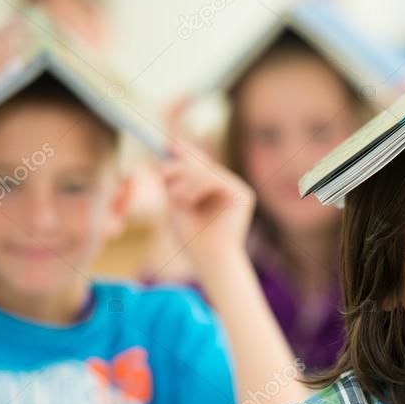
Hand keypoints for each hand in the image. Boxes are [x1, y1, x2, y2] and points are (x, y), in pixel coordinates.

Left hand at [159, 142, 254, 265]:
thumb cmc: (191, 238)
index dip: (185, 151)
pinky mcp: (243, 194)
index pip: (199, 162)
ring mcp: (237, 189)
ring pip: (208, 170)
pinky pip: (217, 179)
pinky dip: (199, 186)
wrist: (208, 258)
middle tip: (163, 174)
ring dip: (187, 181)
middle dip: (180, 166)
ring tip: (177, 198)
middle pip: (203, 162)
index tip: (167, 144)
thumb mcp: (175, 205)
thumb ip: (172, 183)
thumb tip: (161, 161)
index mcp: (212, 188)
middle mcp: (227, 185)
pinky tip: (189, 201)